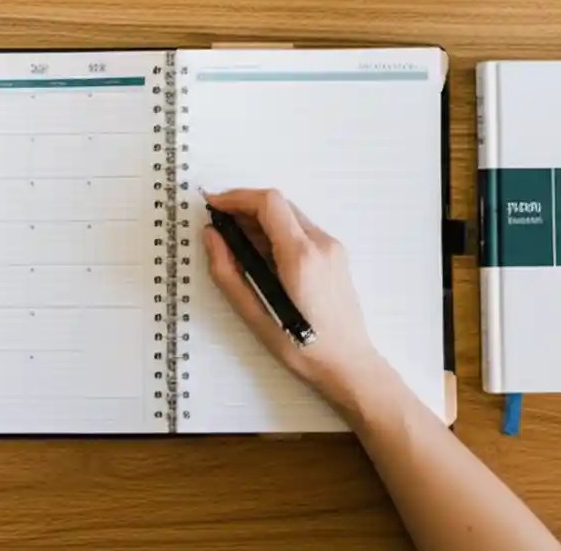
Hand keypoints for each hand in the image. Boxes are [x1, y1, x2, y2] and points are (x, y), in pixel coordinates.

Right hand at [202, 188, 387, 407]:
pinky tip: (263, 256)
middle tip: (220, 227)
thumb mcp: (254, 315)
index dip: (236, 197)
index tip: (213, 205)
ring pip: (290, 215)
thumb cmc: (302, 347)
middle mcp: (321, 244)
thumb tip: (211, 236)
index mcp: (301, 257)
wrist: (348, 363)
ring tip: (238, 245)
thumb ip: (227, 271)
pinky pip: (301, 230)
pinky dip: (277, 232)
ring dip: (260, 220)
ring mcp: (332, 248)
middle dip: (245, 208)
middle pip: (279, 204)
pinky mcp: (335, 255)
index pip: (268, 203)